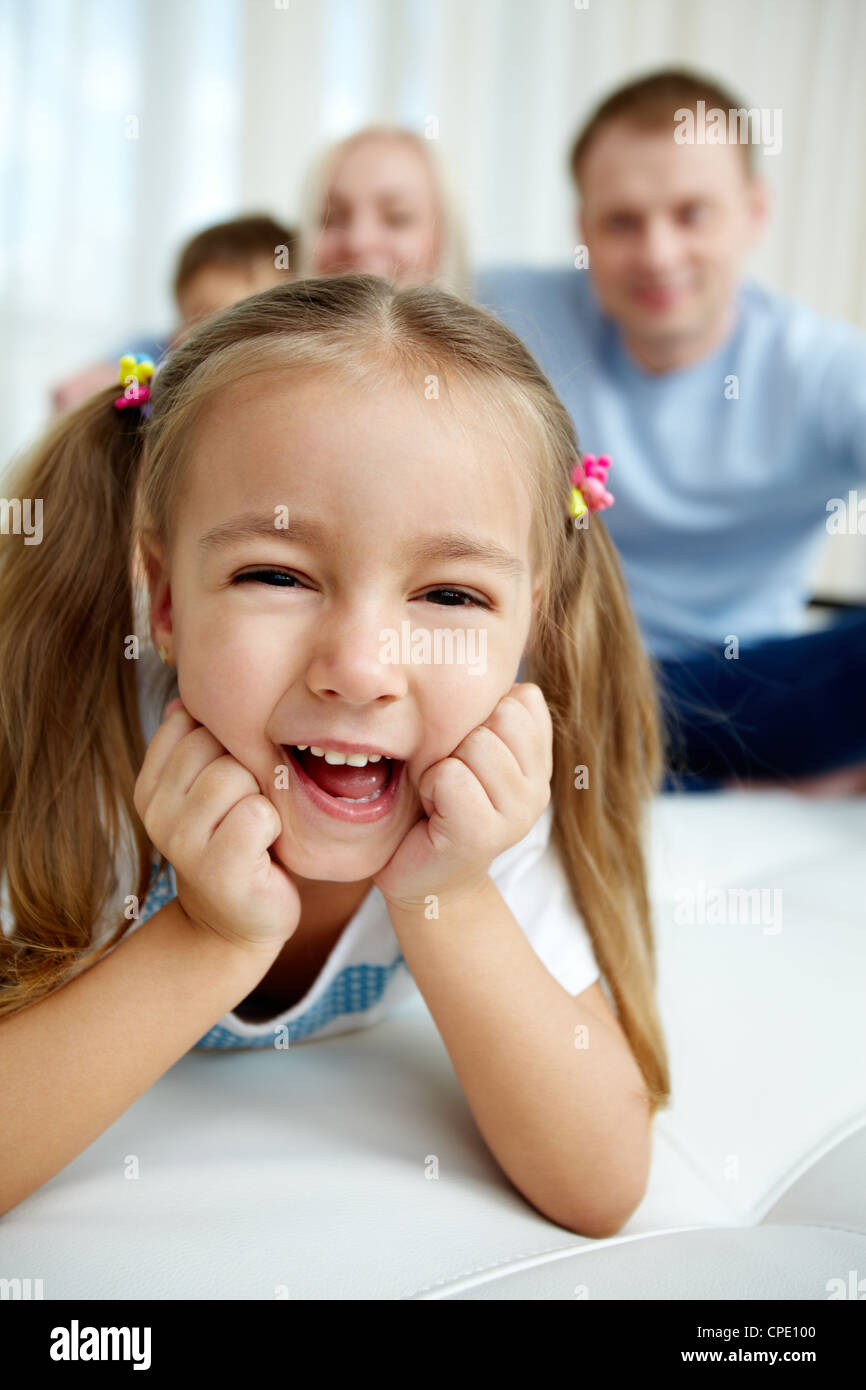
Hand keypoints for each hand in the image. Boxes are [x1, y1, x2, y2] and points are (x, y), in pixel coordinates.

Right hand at [134, 699, 300, 954]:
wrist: (236, 922)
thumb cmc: (236, 843)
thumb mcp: (210, 789)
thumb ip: (196, 745)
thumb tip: (184, 697)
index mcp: (150, 784)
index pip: (189, 721)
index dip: (226, 742)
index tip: (232, 778)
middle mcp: (155, 810)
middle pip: (215, 743)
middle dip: (246, 769)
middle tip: (247, 810)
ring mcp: (181, 841)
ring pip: (235, 775)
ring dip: (261, 799)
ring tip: (255, 829)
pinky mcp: (216, 868)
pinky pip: (257, 814)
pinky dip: (273, 827)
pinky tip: (264, 850)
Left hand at [373, 683, 552, 910]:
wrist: (423, 876)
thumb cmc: (436, 801)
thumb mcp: (465, 746)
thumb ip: (486, 710)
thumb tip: (484, 649)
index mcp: (538, 758)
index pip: (523, 698)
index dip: (480, 716)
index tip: (464, 752)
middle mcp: (539, 787)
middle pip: (501, 717)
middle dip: (459, 739)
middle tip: (449, 778)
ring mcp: (517, 815)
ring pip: (477, 745)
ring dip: (441, 767)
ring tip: (440, 796)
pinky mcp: (483, 836)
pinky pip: (451, 778)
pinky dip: (431, 790)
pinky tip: (434, 814)